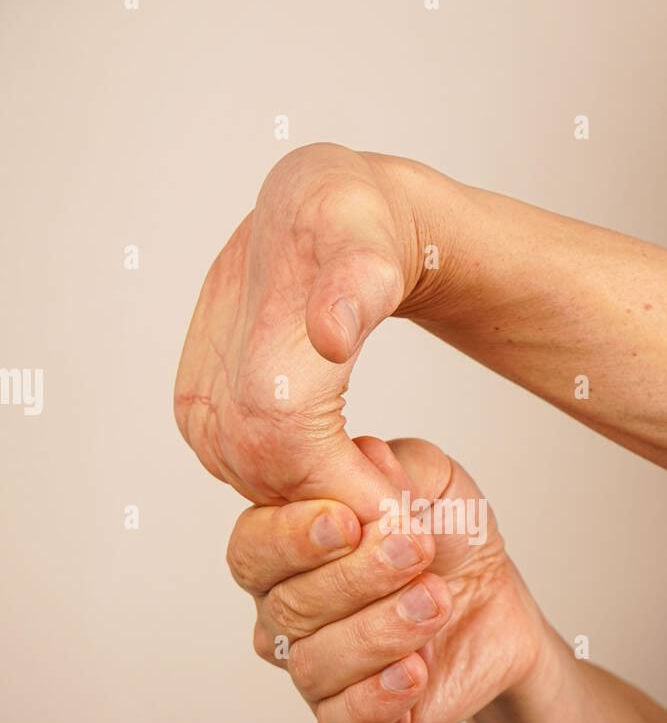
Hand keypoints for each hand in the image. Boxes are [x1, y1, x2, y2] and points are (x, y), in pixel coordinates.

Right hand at [174, 143, 435, 518]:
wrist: (318, 212)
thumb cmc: (354, 226)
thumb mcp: (370, 239)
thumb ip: (359, 287)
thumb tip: (328, 334)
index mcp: (250, 359)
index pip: (297, 464)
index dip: (355, 497)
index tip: (409, 509)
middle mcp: (209, 393)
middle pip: (278, 489)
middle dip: (342, 506)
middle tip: (403, 510)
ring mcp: (200, 412)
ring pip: (264, 490)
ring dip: (323, 500)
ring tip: (380, 487)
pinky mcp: (201, 416)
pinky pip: (253, 474)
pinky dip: (301, 483)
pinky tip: (346, 467)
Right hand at [225, 437, 544, 722]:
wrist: (499, 604)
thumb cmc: (448, 538)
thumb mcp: (433, 482)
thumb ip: (395, 467)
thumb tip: (362, 454)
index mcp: (286, 550)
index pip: (253, 549)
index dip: (292, 539)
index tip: (347, 521)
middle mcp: (286, 614)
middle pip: (288, 606)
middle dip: (356, 577)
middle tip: (416, 550)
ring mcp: (316, 671)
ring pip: (315, 664)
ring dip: (380, 631)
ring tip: (435, 603)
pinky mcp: (353, 722)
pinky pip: (341, 722)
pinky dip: (377, 696)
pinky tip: (413, 670)